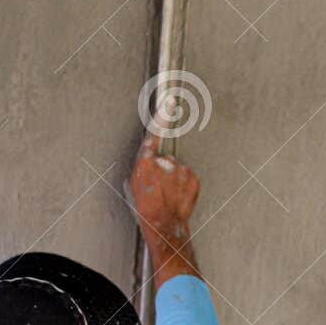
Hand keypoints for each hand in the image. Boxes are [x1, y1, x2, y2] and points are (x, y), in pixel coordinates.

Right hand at [129, 128, 201, 285]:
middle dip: (163, 171)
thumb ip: (143, 167)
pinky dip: (183, 185)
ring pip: (176, 169)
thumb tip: (150, 163)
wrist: (163, 223)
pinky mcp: (193, 178)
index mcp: (145, 162)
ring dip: (174, 179)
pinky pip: (187, 177)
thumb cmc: (143, 207)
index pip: (153, 134)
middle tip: (159, 189)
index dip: (162, 116)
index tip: (170, 100)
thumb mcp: (132, 185)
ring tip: (168, 195)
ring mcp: (180, 169)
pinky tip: (177, 196)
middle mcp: (164, 162)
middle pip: (165, 160)